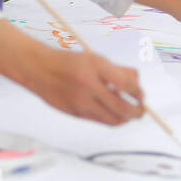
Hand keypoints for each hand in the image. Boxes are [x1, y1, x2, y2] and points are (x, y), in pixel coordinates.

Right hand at [0, 20, 144, 125]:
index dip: (139, 93)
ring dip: (125, 119)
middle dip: (137, 112)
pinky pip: (99, 120)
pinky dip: (110, 118)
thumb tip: (137, 82)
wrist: (39, 69)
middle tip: (141, 110)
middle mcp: (88, 85)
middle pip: (122, 109)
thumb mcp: (95, 59)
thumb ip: (118, 70)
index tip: (141, 95)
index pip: (127, 85)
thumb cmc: (70, 62)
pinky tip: (111, 111)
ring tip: (128, 113)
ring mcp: (80, 102)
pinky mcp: (74, 113)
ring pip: (112, 120)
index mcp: (95, 67)